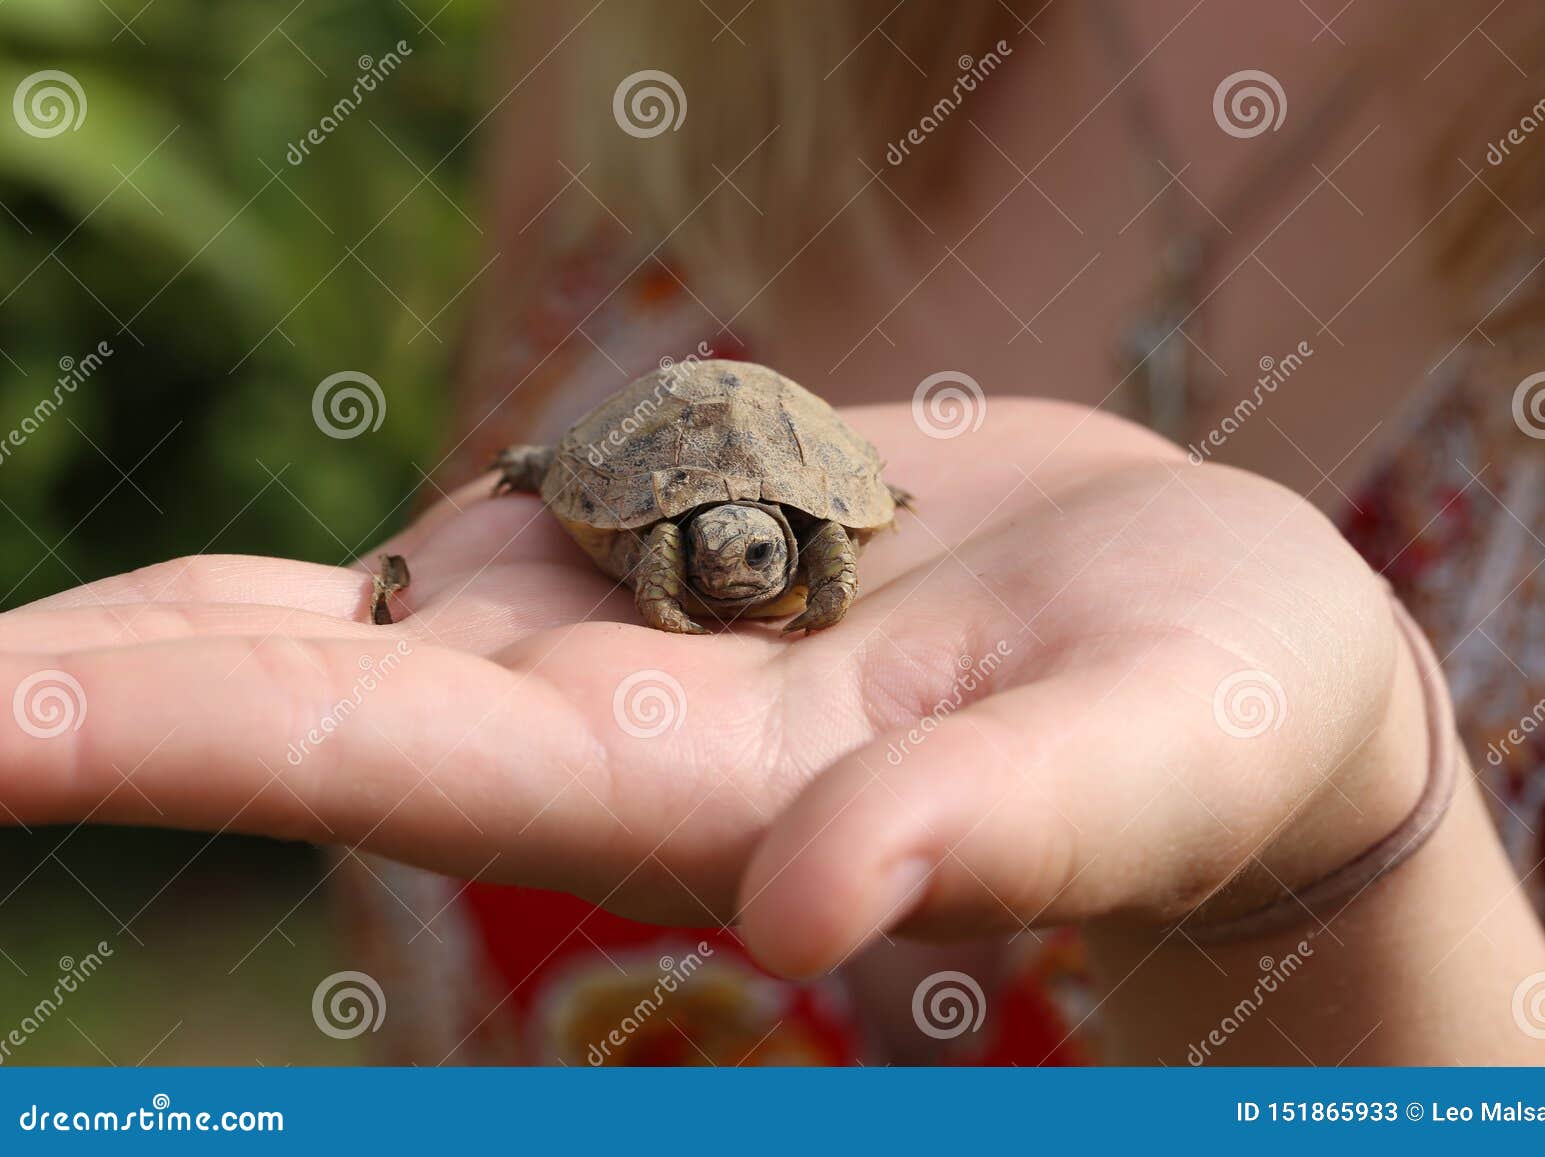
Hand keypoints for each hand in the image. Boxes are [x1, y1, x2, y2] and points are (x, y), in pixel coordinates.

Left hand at [0, 399, 1424, 975]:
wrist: (1227, 639)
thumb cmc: (1216, 724)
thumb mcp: (1133, 772)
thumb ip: (979, 831)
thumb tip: (805, 913)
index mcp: (702, 793)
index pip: (382, 765)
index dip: (161, 740)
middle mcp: (625, 726)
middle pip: (303, 688)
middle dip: (91, 678)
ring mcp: (641, 632)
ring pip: (365, 594)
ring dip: (181, 605)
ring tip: (18, 654)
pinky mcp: (688, 546)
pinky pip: (490, 512)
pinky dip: (396, 522)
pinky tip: (332, 553)